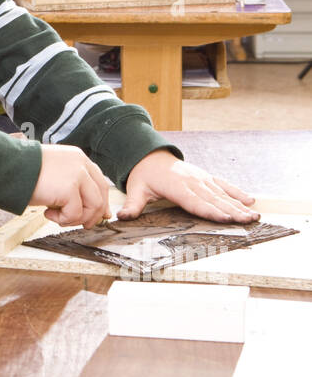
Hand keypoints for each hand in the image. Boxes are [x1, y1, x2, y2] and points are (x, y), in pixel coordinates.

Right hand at [30, 145, 111, 227]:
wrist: (7, 167)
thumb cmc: (23, 171)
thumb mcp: (53, 174)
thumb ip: (71, 184)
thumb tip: (87, 205)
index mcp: (77, 158)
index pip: (99, 181)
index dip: (101, 200)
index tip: (99, 214)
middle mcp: (80, 164)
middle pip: (101, 194)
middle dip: (94, 214)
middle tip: (84, 225)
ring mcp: (77, 175)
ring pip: (92, 206)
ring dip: (75, 218)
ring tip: (57, 216)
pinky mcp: (69, 189)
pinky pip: (75, 214)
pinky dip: (62, 219)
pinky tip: (47, 212)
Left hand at [119, 151, 259, 222]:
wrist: (149, 154)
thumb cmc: (143, 175)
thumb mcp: (135, 189)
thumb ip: (132, 205)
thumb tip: (122, 217)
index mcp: (176, 186)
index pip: (195, 202)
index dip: (211, 211)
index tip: (226, 218)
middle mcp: (192, 182)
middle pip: (214, 199)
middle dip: (233, 211)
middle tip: (248, 221)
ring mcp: (201, 178)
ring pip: (222, 193)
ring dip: (239, 205)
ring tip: (254, 215)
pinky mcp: (205, 177)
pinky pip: (223, 185)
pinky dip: (237, 192)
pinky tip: (250, 201)